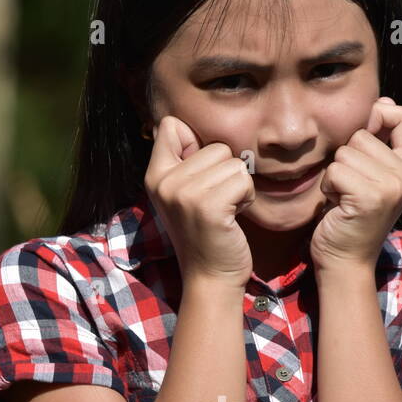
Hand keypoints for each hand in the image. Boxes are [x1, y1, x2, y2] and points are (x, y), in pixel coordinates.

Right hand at [144, 116, 254, 287]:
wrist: (210, 278)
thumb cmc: (205, 234)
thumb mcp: (182, 194)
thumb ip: (182, 161)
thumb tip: (182, 123)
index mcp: (154, 175)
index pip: (172, 125)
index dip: (195, 145)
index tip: (199, 178)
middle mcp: (165, 181)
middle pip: (214, 145)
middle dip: (225, 173)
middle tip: (216, 204)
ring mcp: (185, 193)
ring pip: (233, 161)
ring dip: (238, 186)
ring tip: (225, 211)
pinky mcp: (209, 206)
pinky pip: (243, 179)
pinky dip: (247, 197)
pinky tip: (234, 216)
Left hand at [309, 97, 401, 272]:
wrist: (345, 263)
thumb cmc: (350, 218)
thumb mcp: (369, 176)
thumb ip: (378, 142)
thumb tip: (382, 102)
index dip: (377, 116)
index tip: (363, 141)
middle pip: (363, 134)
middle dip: (346, 159)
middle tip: (350, 190)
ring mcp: (392, 187)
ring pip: (346, 151)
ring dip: (335, 175)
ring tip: (343, 199)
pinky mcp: (370, 197)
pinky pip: (336, 170)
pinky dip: (328, 187)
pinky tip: (336, 206)